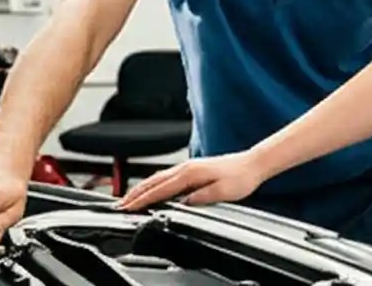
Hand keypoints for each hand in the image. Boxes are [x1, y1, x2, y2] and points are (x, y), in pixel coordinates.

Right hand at [114, 152, 265, 210]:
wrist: (252, 164)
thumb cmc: (240, 177)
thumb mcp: (223, 191)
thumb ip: (201, 197)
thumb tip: (184, 203)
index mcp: (190, 173)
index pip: (160, 189)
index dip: (143, 200)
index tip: (128, 207)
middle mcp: (185, 168)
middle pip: (153, 182)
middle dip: (135, 194)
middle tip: (120, 205)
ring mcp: (187, 167)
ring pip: (158, 178)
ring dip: (142, 188)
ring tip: (129, 199)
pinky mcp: (192, 170)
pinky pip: (166, 178)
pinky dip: (153, 184)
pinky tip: (151, 189)